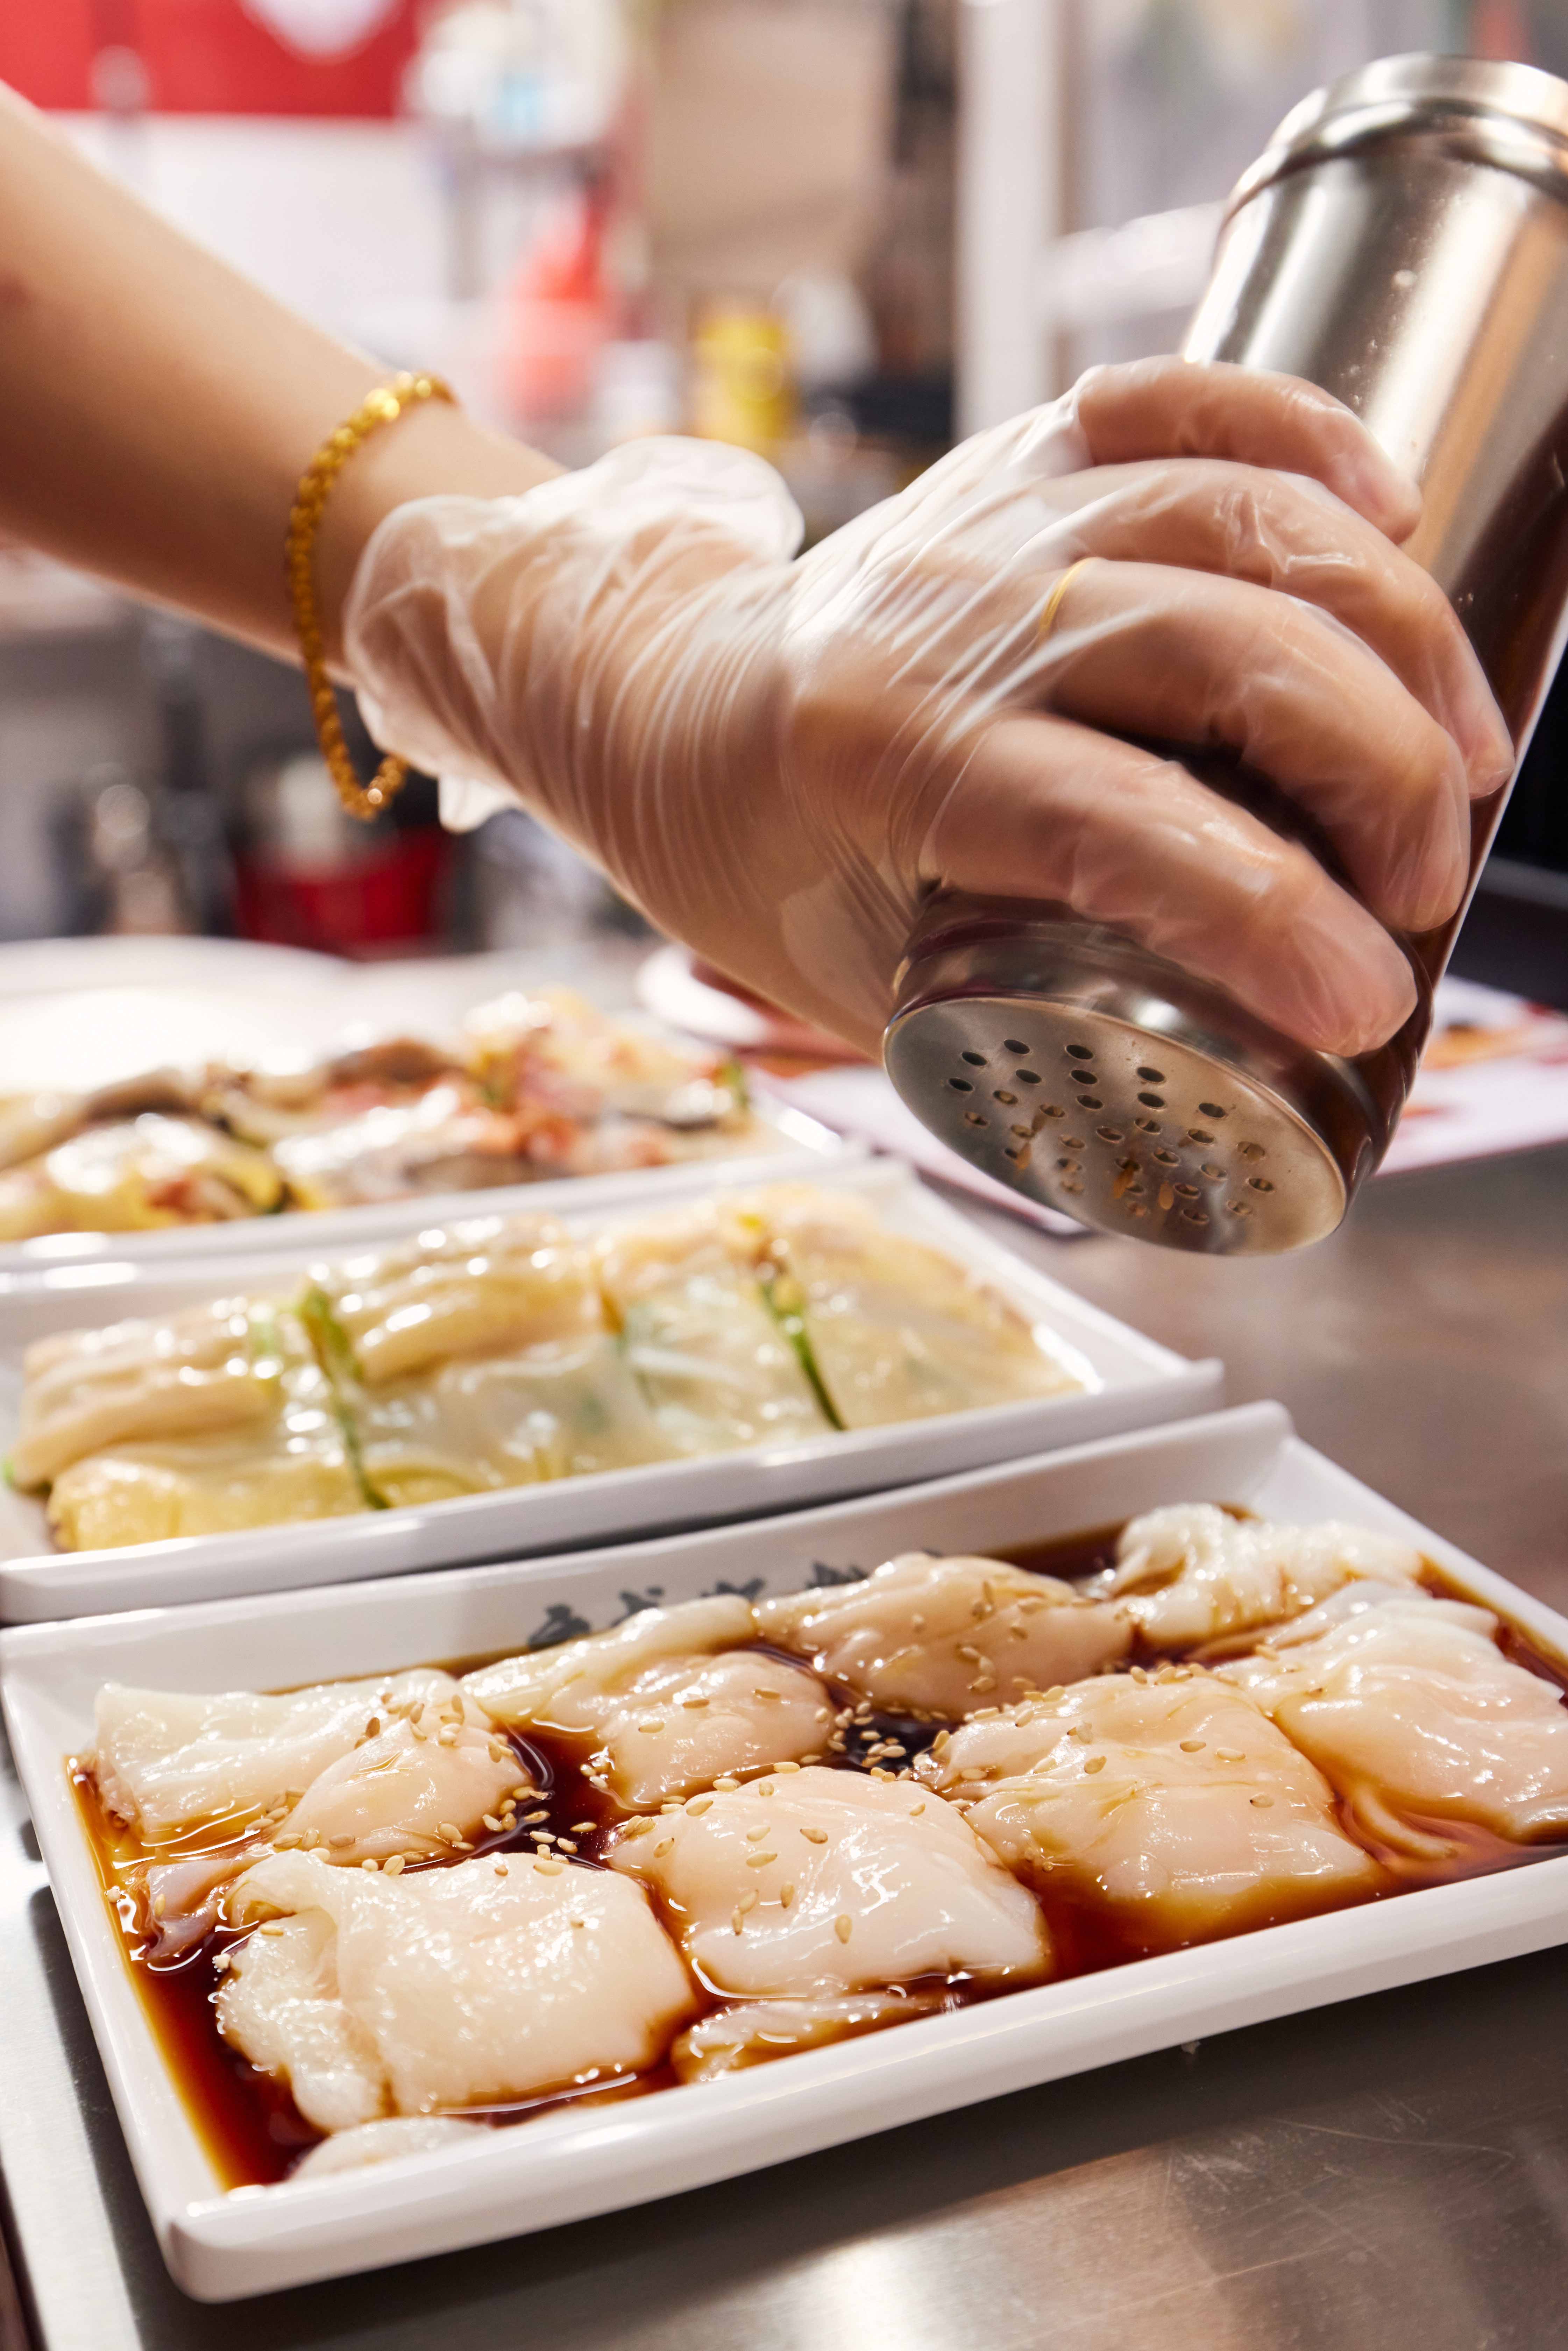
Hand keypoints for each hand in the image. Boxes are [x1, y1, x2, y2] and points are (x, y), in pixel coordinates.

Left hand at [345, 358, 1510, 1058]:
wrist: (650, 692)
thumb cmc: (754, 858)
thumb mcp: (847, 975)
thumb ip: (1004, 1023)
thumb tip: (1216, 1097)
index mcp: (878, 757)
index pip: (1114, 827)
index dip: (1265, 919)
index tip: (1364, 1002)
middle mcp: (939, 611)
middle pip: (1214, 650)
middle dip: (1370, 772)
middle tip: (1426, 882)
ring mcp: (989, 511)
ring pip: (1236, 521)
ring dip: (1388, 633)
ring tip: (1459, 752)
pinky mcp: (1021, 452)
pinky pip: (1181, 399)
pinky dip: (1302, 435)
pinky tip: (1392, 513)